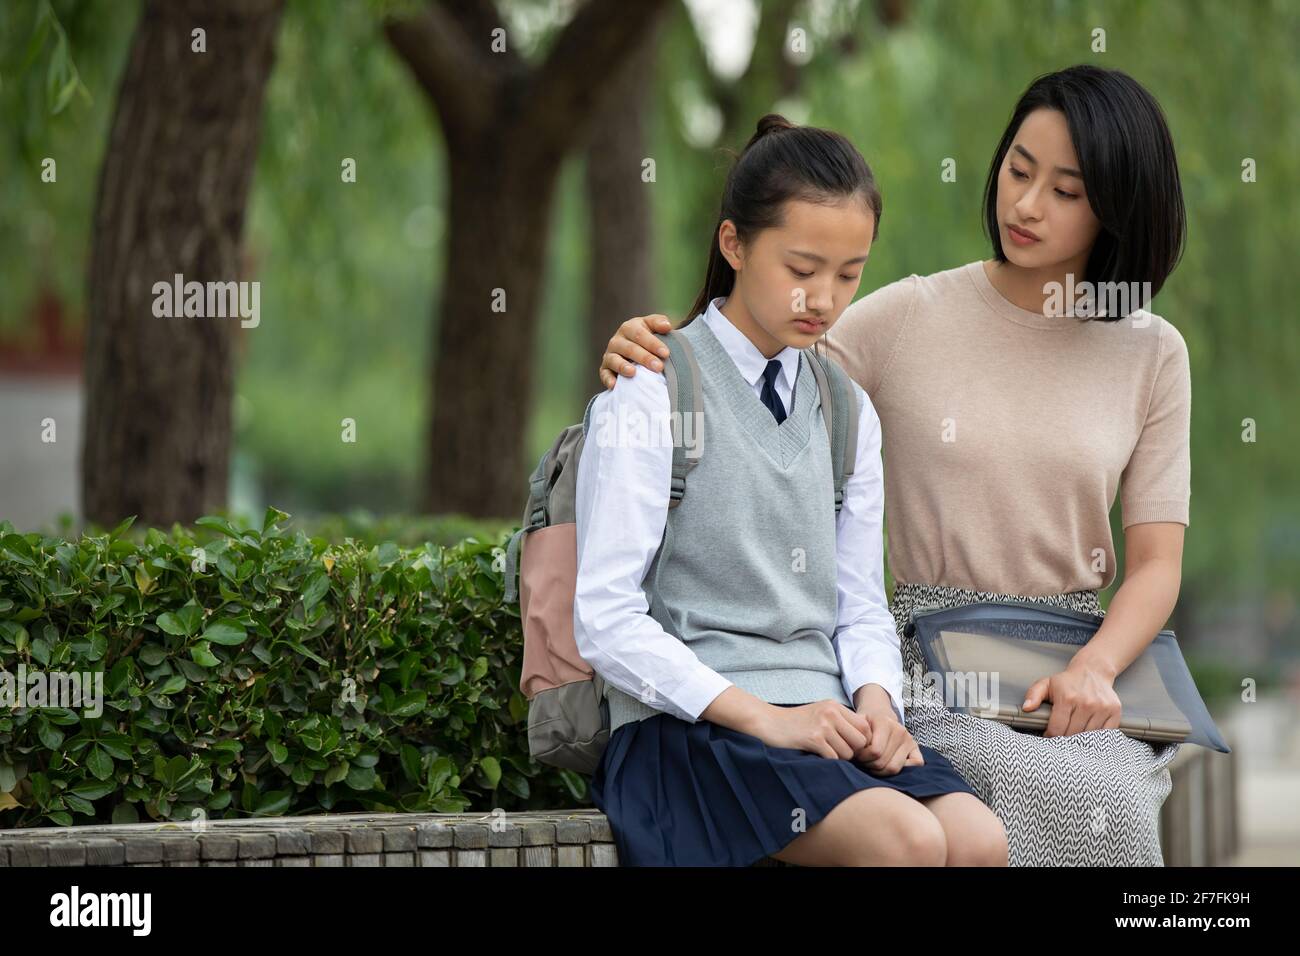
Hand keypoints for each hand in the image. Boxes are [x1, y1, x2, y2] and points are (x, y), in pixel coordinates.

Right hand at [599, 314, 673, 389]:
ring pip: (614, 360)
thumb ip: (659, 323)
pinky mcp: (605, 368)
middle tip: (658, 367)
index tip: (666, 353)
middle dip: (644, 358)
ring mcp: (610, 355)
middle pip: (629, 348)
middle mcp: (617, 340)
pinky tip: (614, 385)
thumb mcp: (652, 327)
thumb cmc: (647, 339)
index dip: (653, 343)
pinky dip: (608, 379)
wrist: (636, 350)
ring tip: (633, 372)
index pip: (640, 334)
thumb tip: (666, 326)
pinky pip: (604, 374)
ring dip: (623, 366)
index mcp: (629, 328)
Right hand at [755, 700, 872, 760]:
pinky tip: (816, 756)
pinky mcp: (813, 738)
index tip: (850, 748)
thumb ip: (840, 722)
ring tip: (824, 754)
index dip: (862, 741)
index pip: (865, 727)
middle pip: (861, 741)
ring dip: (839, 759)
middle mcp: (831, 713)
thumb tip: (865, 742)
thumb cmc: (795, 723)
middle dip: (853, 752)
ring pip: (848, 753)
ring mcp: (823, 725)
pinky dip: (828, 762)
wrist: (768, 722)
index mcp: (835, 706)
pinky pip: (833, 758)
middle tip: (839, 754)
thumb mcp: (820, 714)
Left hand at [852, 701, 923, 775]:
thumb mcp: (856, 724)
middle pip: (883, 762)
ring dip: (880, 772)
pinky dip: (903, 770)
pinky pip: (916, 764)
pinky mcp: (916, 748)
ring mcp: (909, 739)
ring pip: (895, 768)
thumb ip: (855, 735)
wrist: (878, 715)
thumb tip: (854, 751)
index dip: (862, 757)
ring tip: (871, 764)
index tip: (856, 754)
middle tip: (862, 761)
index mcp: (885, 722)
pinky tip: (888, 765)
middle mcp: (900, 730)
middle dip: (868, 765)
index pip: (875, 751)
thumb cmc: (865, 723)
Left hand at [1022, 659, 1122, 736]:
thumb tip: (1026, 707)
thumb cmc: (1067, 681)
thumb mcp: (1046, 684)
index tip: (1049, 735)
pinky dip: (1097, 737)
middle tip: (1062, 736)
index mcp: (1067, 697)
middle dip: (1065, 738)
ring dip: (1081, 739)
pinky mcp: (1115, 711)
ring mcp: (1102, 708)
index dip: (1051, 735)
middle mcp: (1086, 703)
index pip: (1057, 728)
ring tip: (1074, 734)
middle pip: (1073, 734)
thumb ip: (1033, 695)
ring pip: (1089, 736)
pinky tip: (1089, 733)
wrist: (1093, 671)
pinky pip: (1105, 733)